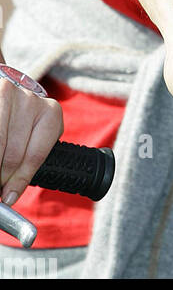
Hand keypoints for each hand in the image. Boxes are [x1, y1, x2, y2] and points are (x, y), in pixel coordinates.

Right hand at [0, 73, 63, 207]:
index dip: (19, 180)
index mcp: (51, 114)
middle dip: (3, 176)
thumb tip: (8, 197)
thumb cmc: (20, 125)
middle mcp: (32, 100)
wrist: (6, 95)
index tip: (8, 197)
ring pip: (1, 142)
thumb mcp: (32, 140)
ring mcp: (11, 93)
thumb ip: (26, 163)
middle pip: (13, 153)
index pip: (34, 156)